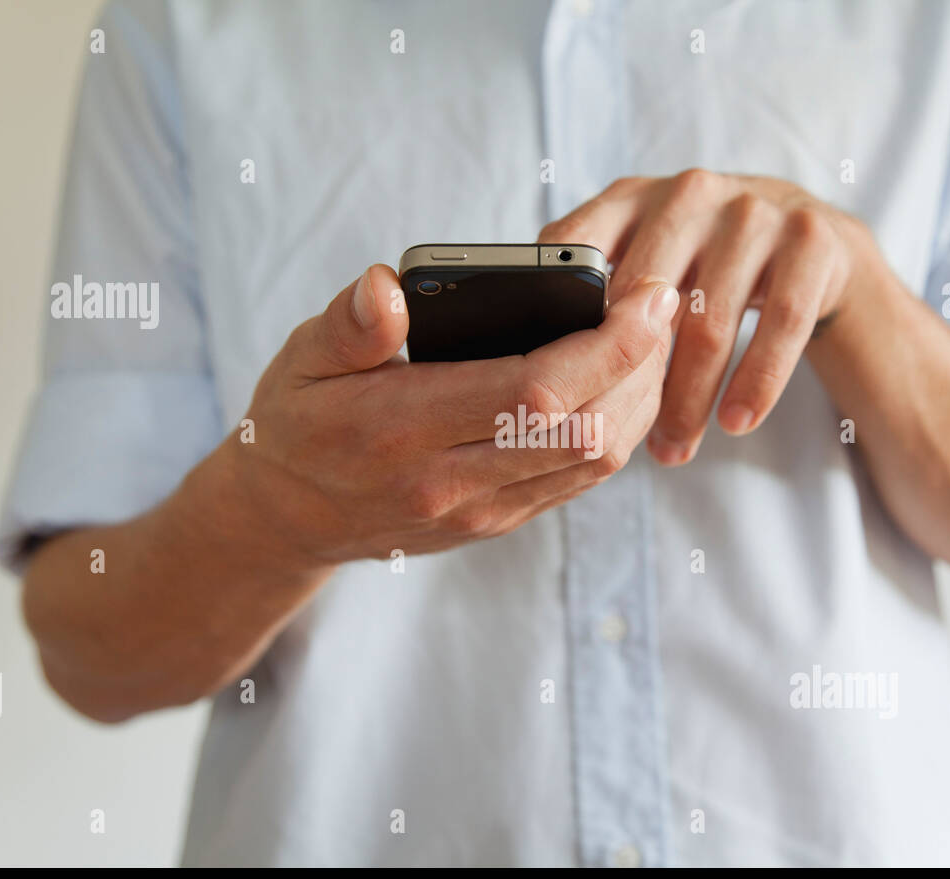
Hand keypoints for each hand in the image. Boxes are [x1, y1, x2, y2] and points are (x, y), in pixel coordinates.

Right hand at [215, 265, 679, 565]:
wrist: (287, 519)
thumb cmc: (297, 421)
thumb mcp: (301, 360)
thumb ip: (349, 325)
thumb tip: (387, 286)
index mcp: (402, 430)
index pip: (534, 391)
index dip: (607, 345)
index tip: (647, 295)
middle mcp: (450, 482)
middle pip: (583, 429)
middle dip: (642, 365)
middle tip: (662, 301)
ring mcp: (479, 511)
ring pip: (593, 463)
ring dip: (640, 399)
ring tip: (652, 338)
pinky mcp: (496, 522)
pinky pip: (577, 480)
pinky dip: (616, 429)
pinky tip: (622, 382)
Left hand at [539, 169, 878, 463]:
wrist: (811, 241)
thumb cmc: (702, 266)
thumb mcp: (646, 262)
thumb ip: (596, 292)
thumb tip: (536, 371)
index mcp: (631, 198)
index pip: (574, 247)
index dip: (558, 314)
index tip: (550, 381)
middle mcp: (689, 193)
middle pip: (643, 297)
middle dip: (626, 379)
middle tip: (610, 442)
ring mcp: (753, 212)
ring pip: (711, 320)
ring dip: (689, 399)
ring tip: (671, 452)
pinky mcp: (811, 241)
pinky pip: (780, 325)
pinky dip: (757, 383)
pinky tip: (736, 424)